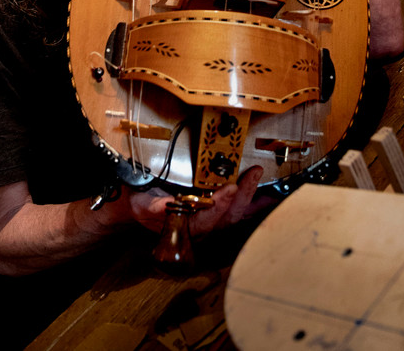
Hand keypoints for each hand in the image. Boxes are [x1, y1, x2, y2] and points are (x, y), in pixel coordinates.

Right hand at [123, 166, 272, 235]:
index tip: (231, 188)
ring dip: (250, 198)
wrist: (138, 205)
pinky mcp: (215, 214)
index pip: (206, 219)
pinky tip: (265, 192)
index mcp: (183, 226)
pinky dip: (252, 202)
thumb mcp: (141, 202)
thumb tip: (165, 206)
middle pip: (227, 218)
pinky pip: (237, 211)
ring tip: (259, 178)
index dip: (220, 205)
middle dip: (242, 197)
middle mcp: (200, 228)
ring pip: (235, 215)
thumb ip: (153, 206)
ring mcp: (210, 222)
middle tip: (252, 175)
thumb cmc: (141, 202)